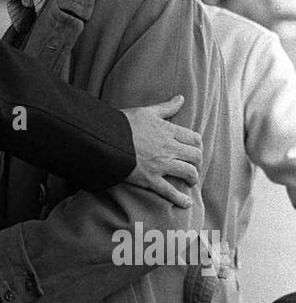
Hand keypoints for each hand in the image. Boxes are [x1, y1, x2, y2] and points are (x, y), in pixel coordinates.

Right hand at [122, 95, 202, 209]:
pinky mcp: (150, 179)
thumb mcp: (147, 111)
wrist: (104, 139)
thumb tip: (181, 98)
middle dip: (197, 162)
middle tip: (193, 166)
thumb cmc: (124, 123)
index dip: (197, 145)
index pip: (194, 139)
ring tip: (190, 181)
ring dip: (193, 178)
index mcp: (168, 131)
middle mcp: (168, 148)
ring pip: (188, 172)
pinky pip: (170, 191)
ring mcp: (161, 165)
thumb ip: (166, 107)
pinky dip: (180, 199)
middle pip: (195, 156)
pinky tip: (186, 204)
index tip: (194, 149)